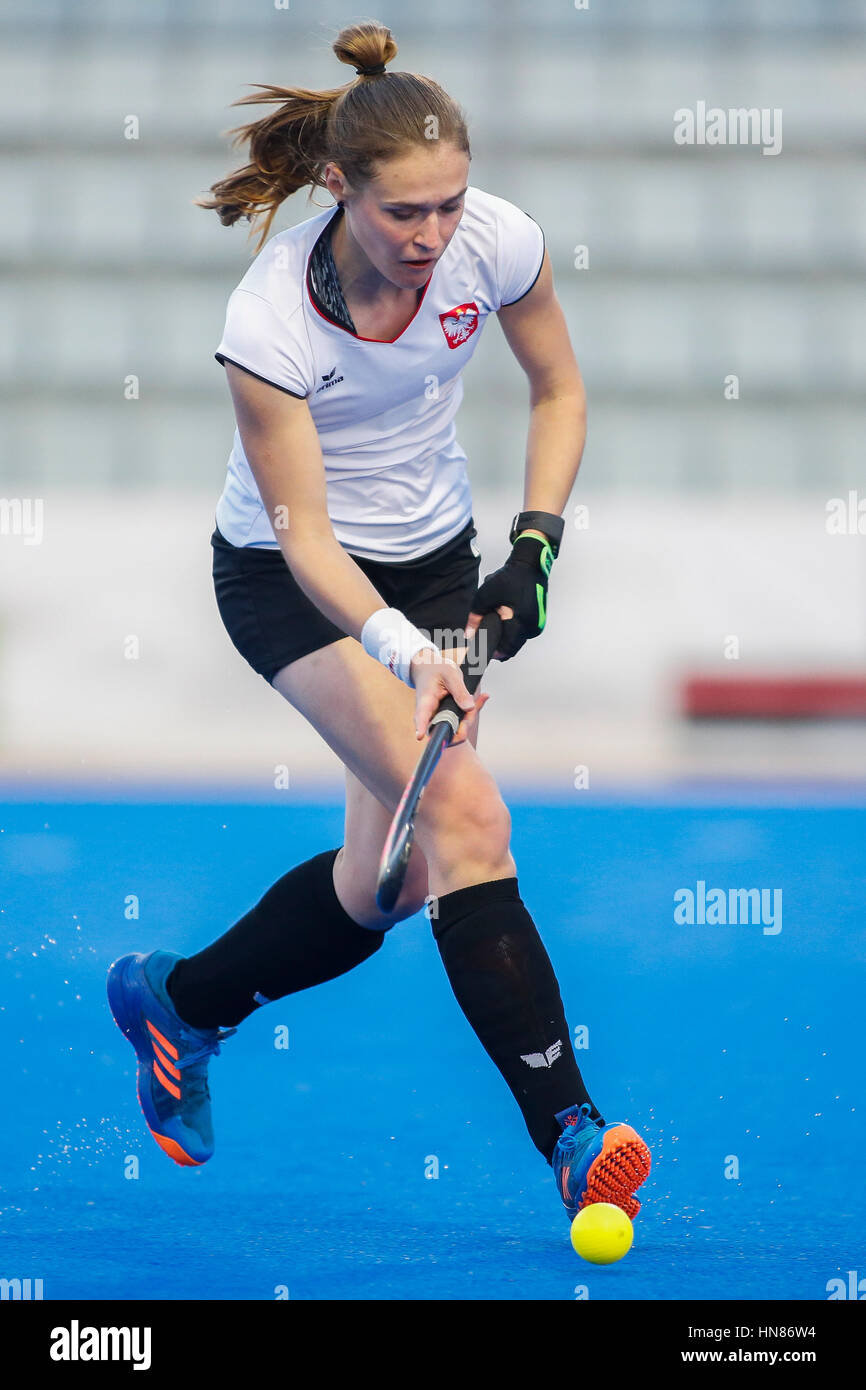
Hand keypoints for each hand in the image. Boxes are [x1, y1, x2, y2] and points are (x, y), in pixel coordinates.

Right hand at [410, 646, 490, 745]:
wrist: (429, 669)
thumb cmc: (436, 669)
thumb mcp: (450, 673)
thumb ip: (460, 691)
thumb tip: (469, 708)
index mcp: (426, 701)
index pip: (421, 717)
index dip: (421, 728)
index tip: (420, 736)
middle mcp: (430, 714)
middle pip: (444, 731)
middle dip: (464, 724)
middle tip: (473, 703)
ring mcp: (438, 719)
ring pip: (455, 731)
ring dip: (470, 718)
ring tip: (478, 698)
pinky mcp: (446, 719)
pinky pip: (460, 724)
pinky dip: (472, 713)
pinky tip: (483, 698)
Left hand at [464, 533, 553, 660]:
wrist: (530, 566)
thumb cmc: (510, 578)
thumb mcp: (486, 595)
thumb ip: (475, 616)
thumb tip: (469, 634)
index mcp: (520, 621)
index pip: (506, 649)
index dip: (492, 653)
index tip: (482, 653)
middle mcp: (531, 627)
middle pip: (512, 648)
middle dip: (498, 647)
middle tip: (486, 643)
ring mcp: (536, 625)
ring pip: (518, 642)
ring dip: (506, 639)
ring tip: (495, 628)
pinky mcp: (537, 621)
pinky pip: (523, 634)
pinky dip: (513, 632)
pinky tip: (505, 623)